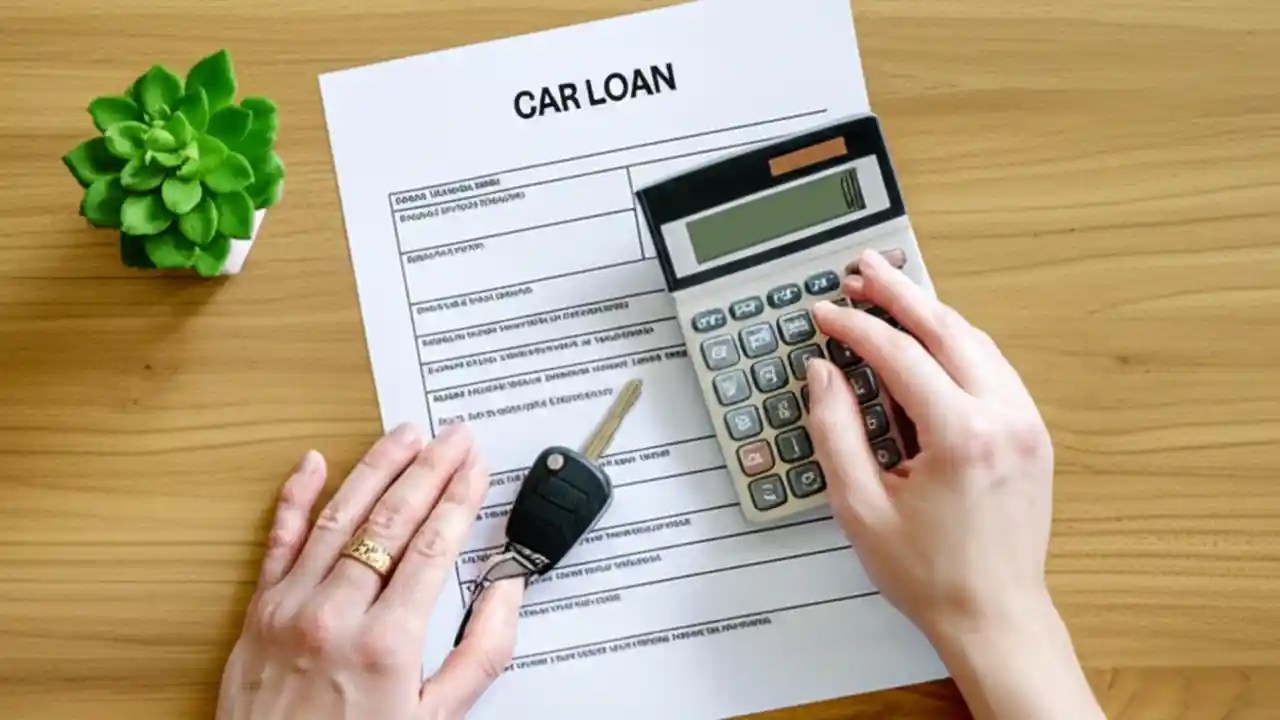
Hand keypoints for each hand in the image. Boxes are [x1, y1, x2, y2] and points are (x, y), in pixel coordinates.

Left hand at [216, 423, 521, 719]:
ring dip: (376, 468)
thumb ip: (480, 653)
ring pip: (339, 517)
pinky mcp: (258, 612)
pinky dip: (294, 497)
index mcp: (385, 643)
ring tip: (405, 435)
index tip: (477, 468)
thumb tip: (506, 592)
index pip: (433, 546)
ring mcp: (290, 608)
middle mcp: (334, 615)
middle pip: (392, 520)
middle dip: (430, 469)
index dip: (460, 498)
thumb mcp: (436, 719)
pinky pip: (278, 541)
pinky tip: (312, 463)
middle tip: (455, 437)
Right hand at [806, 249, 1101, 719]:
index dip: (855, 327)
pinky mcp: (1033, 434)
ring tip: (890, 297)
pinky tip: (930, 340)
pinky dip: (958, 344)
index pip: (900, 355)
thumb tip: (824, 375)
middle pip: (947, 329)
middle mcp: (1004, 420)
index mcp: (962, 437)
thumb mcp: (860, 506)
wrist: (995, 616)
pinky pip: (994, 367)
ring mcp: (1026, 424)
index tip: (826, 313)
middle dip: (899, 294)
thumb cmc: (932, 575)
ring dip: (931, 314)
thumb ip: (836, 431)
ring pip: (977, 341)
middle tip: (861, 271)